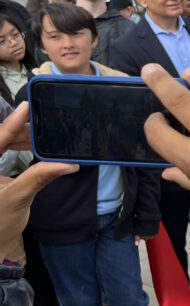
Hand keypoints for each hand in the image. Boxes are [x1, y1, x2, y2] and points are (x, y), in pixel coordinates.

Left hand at [0, 103, 77, 248]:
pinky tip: (33, 149)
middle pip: (0, 139)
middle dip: (20, 129)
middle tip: (43, 122)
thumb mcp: (18, 199)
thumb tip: (66, 164)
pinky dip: (18, 150)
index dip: (13, 122)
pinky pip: (3, 154)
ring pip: (2, 145)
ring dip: (21, 140)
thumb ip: (40, 177)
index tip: (27, 106)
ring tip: (42, 137)